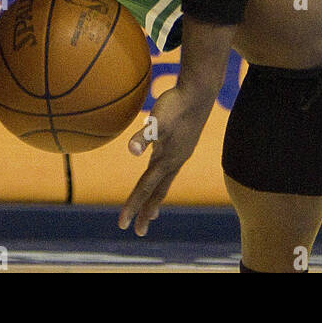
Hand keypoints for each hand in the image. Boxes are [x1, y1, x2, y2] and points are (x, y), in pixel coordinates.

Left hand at [118, 83, 216, 236]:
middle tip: (138, 232)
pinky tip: (159, 174)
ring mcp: (180, 154)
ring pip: (164, 182)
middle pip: (157, 192)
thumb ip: (145, 135)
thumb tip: (132, 150)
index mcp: (167, 160)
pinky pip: (169, 170)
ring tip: (150, 213)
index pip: (145, 188)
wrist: (199, 90)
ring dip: (155, 198)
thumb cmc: (177, 104)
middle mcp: (174, 161)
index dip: (132, 206)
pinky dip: (161, 181)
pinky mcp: (182, 145)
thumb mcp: (158, 119)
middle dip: (146, 212)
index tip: (122, 225)